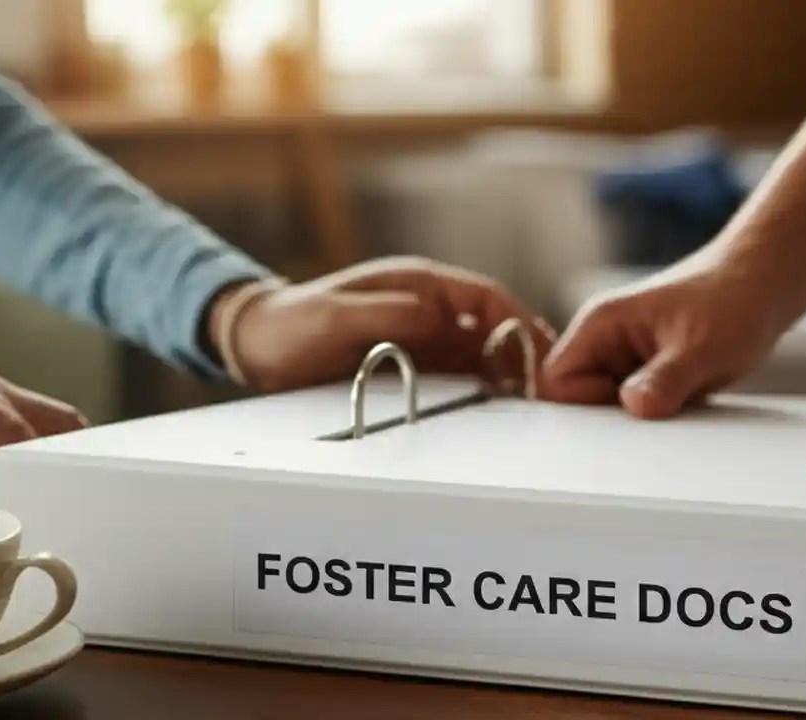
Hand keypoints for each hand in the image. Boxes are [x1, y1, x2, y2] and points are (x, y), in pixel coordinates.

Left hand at [210, 257, 554, 391]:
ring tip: (533, 408)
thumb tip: (441, 319)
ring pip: (481, 355)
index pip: (484, 297)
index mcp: (417, 284)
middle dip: (524, 353)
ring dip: (507, 377)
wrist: (255, 344)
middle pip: (493, 329)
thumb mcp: (335, 317)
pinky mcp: (413, 365)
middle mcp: (427, 308)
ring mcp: (423, 337)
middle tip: (549, 389)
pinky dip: (481, 392)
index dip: (518, 321)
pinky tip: (497, 414)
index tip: (540, 350)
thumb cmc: (290, 325)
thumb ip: (388, 315)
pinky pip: (458, 376)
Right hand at [542, 250, 780, 417]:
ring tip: (681, 398)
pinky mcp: (644, 373)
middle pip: (577, 401)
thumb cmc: (733, 300)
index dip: (584, 406)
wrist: (764, 285)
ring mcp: (623, 358)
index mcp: (600, 325)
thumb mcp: (702, 347)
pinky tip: (686, 400)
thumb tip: (634, 407)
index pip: (555, 382)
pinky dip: (657, 413)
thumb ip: (666, 379)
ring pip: (608, 408)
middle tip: (660, 411)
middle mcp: (603, 341)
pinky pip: (634, 407)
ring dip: (640, 416)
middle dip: (613, 417)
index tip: (626, 412)